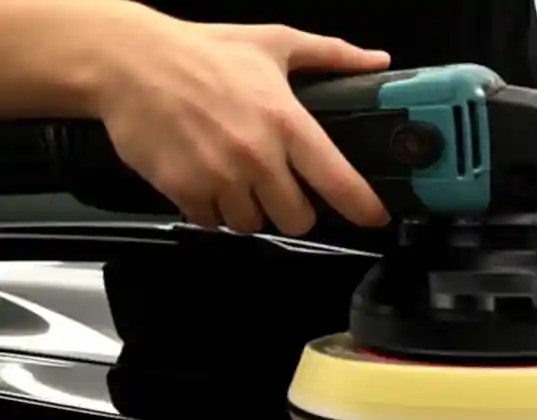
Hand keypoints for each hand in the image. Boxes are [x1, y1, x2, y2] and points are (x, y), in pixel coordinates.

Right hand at [92, 18, 391, 234]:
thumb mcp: (273, 43)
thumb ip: (331, 55)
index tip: (375, 217)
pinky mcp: (184, 190)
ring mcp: (219, 177)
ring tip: (238, 178)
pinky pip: (212, 222)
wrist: (126, 61)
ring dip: (250, 210)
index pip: (339, 181)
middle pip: (298, 220)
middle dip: (294, 209)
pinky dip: (212, 210)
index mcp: (286, 122)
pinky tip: (207, 180)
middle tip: (281, 188)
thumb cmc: (202, 51)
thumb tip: (377, 60)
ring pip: (253, 225)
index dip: (363, 207)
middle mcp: (256, 156)